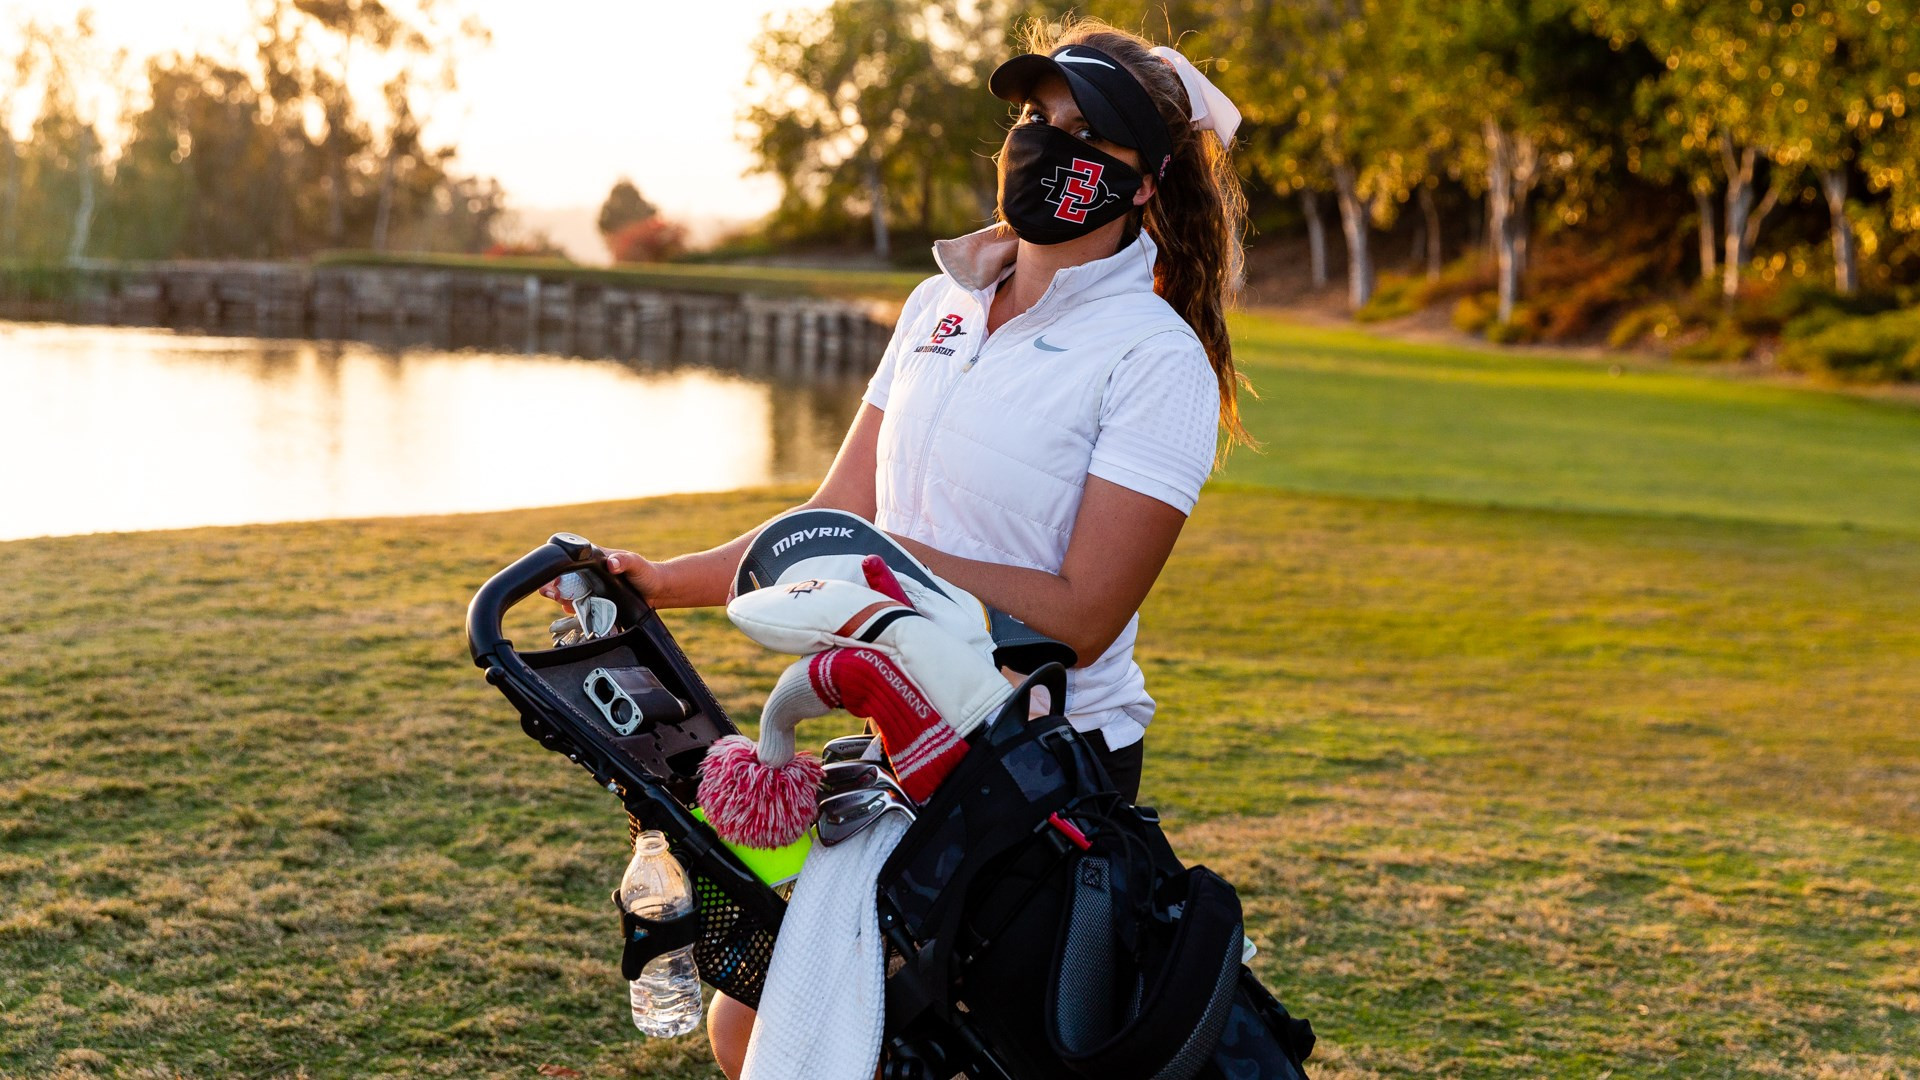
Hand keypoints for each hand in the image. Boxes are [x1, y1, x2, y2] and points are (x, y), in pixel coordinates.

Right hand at [537, 549, 665, 608]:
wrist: (656, 591)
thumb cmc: (646, 573)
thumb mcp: (636, 564)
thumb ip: (624, 561)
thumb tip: (612, 563)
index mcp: (595, 559)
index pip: (571, 562)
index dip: (559, 570)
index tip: (555, 579)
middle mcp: (590, 573)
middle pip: (565, 579)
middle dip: (555, 586)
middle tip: (551, 593)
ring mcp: (592, 588)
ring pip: (570, 594)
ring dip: (563, 599)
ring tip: (561, 601)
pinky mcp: (596, 602)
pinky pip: (580, 606)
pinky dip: (574, 609)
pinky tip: (573, 612)